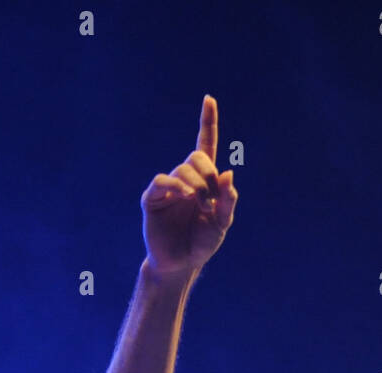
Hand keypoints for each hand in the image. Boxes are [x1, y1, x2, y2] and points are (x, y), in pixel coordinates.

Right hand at [141, 95, 237, 276]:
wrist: (181, 264)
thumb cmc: (201, 242)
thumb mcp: (222, 223)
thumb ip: (228, 199)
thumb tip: (229, 172)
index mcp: (204, 181)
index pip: (205, 145)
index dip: (207, 122)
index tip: (209, 99)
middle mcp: (185, 178)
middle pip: (197, 157)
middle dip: (209, 175)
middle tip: (211, 199)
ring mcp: (167, 187)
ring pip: (183, 170)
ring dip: (197, 187)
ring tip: (200, 206)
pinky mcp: (152, 198)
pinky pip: (163, 182)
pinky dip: (175, 187)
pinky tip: (183, 196)